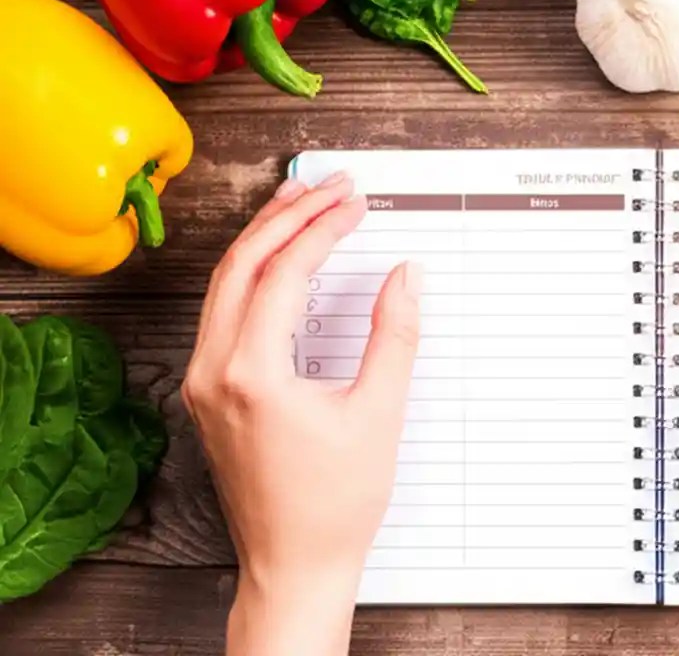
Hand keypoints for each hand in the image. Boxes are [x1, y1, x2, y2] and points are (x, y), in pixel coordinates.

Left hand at [181, 173, 420, 655]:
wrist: (295, 563)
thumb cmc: (333, 505)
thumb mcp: (378, 414)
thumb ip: (393, 334)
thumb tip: (404, 275)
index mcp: (251, 375)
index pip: (284, 273)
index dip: (322, 229)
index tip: (353, 203)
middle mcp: (213, 372)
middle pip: (242, 265)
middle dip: (287, 215)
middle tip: (329, 186)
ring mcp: (202, 382)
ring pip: (225, 284)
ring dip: (263, 238)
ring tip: (301, 203)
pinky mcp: (207, 392)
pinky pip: (222, 312)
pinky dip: (252, 274)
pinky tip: (279, 260)